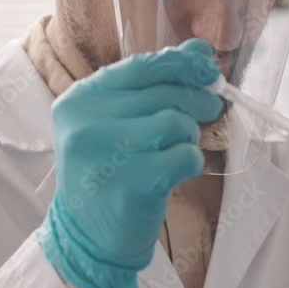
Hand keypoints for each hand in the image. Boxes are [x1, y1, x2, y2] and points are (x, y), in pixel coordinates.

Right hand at [37, 39, 221, 287]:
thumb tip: (200, 49)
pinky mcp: (130, 183)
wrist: (87, 238)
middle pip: (164, 93)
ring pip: (176, 122)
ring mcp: (105, 152)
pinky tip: (175, 173)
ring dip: (189, 135)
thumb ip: (156, 82)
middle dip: (195, 101)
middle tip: (208, 112)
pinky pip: (184, 155)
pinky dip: (191, 162)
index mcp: (80, 99)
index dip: (181, 63)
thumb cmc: (109, 172)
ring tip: (176, 150)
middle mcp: (85, 121)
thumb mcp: (120, 121)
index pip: (140, 66)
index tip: (208, 68)